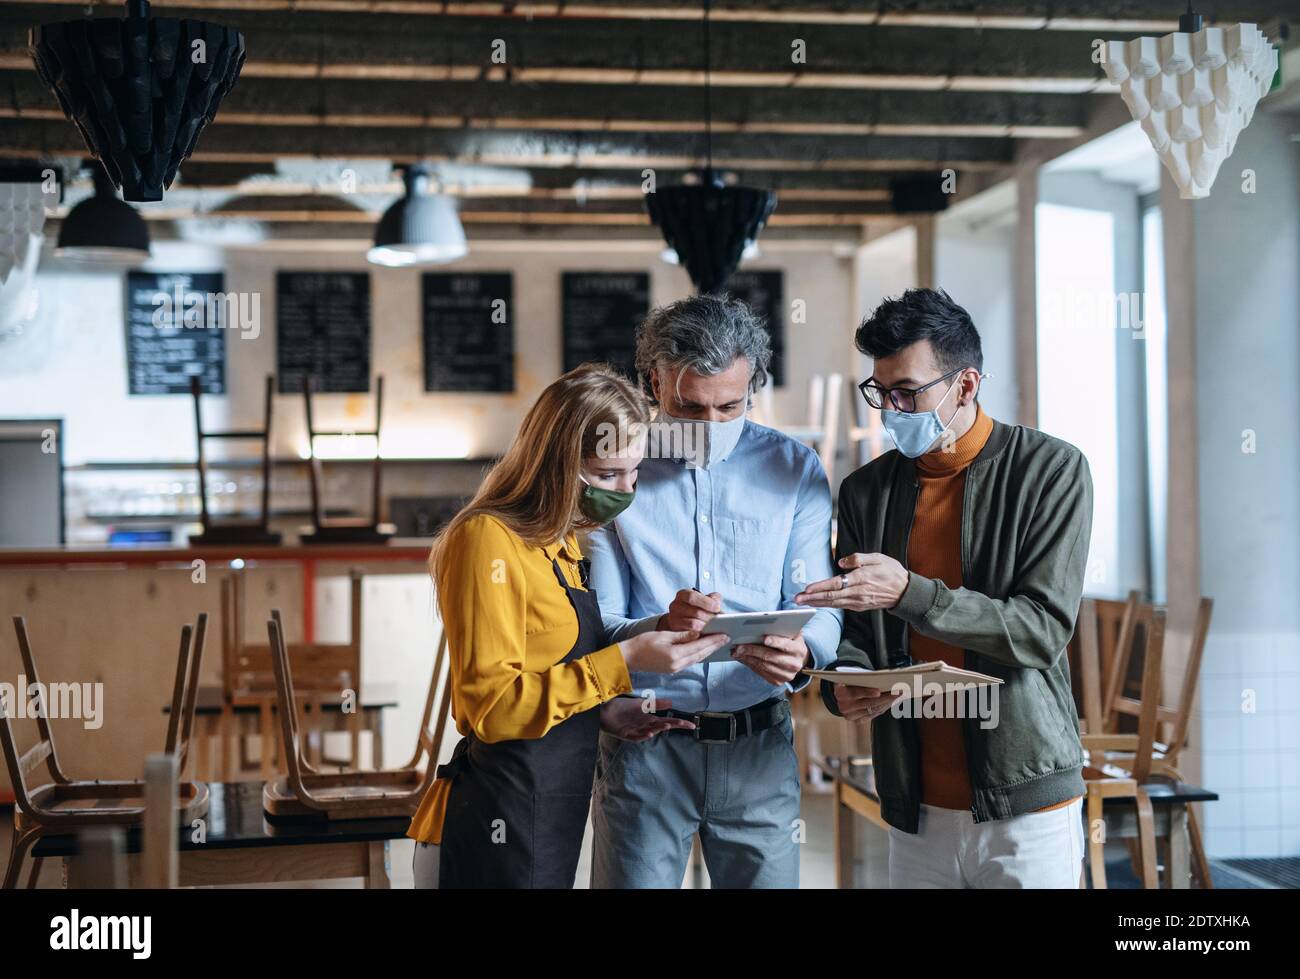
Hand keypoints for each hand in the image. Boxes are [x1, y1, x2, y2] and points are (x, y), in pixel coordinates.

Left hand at [599, 697, 694, 740]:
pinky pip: (636, 736)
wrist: (605, 711)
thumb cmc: (623, 708)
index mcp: (650, 720)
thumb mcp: (641, 704)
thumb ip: (655, 704)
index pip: (668, 722)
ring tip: (667, 724)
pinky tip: (649, 732)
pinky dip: (643, 735)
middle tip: (685, 725)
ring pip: (650, 731)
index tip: (692, 724)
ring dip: (658, 729)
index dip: (679, 723)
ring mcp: (636, 731)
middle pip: (662, 726)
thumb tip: (671, 703)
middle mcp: (645, 727)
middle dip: (673, 725)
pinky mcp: (626, 735)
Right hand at [621, 629, 728, 673]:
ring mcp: (676, 668)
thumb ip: (682, 635)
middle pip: (701, 654)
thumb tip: (698, 633)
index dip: (713, 640)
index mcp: (675, 655)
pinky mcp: (673, 669)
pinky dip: (699, 654)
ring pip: (697, 659)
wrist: (629, 658)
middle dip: (714, 646)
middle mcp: (678, 664)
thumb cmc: (642, 643)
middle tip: (726, 638)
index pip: (700, 646)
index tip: (724, 634)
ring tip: (718, 643)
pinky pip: (690, 661)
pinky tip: (704, 649)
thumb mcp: (663, 635)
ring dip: (708, 651)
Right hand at [658, 589, 721, 631]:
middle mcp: (675, 606)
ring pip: (693, 624)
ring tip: (715, 628)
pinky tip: (707, 634)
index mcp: (683, 595)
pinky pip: (690, 634)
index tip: (717, 608)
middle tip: (720, 622)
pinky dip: (701, 634)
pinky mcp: (676, 631)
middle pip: (695, 612)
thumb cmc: (697, 608)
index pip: (692, 596)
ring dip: (707, 626)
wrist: (684, 620)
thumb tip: (720, 609)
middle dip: (710, 617)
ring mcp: (673, 619)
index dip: (706, 602)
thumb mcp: (706, 600)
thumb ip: (714, 600)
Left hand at [734, 633, 809, 684]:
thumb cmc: (790, 641)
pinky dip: (749, 664)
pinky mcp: (778, 681)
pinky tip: (741, 657)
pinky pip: (760, 672)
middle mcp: (794, 664)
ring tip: (736, 651)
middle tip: (739, 645)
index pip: (787, 645)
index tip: (764, 638)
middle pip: (770, 657)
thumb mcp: (791, 633)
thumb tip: (764, 623)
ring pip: (763, 665)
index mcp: (799, 650)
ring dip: (747, 658)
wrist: (797, 659)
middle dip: (753, 650)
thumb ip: (783, 628)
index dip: (776, 641)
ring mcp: (786, 675)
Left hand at [794, 553, 908, 612]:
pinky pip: (840, 606)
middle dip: (812, 598)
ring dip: (816, 603)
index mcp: (861, 578)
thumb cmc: (891, 572)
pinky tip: (818, 603)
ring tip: (802, 602)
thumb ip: (858, 558)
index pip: (835, 584)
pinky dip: (827, 605)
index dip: (820, 587)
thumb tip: (842, 562)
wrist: (905, 592)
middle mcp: (858, 592)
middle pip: (830, 597)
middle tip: (796, 599)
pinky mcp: (860, 606)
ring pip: (833, 603)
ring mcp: (859, 601)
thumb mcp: (878, 558)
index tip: (806, 589)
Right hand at [834, 684, 902, 722]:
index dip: (867, 692)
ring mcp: (850, 715)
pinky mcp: (857, 720)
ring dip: (887, 703)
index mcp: (840, 693)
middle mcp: (844, 706)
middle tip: (898, 692)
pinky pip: (873, 715)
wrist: (840, 694)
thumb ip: (860, 678)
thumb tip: (881, 678)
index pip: (855, 693)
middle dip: (885, 698)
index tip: (878, 691)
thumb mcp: (850, 677)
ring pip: (873, 710)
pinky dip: (883, 708)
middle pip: (868, 703)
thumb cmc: (848, 681)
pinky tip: (891, 702)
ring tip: (898, 696)